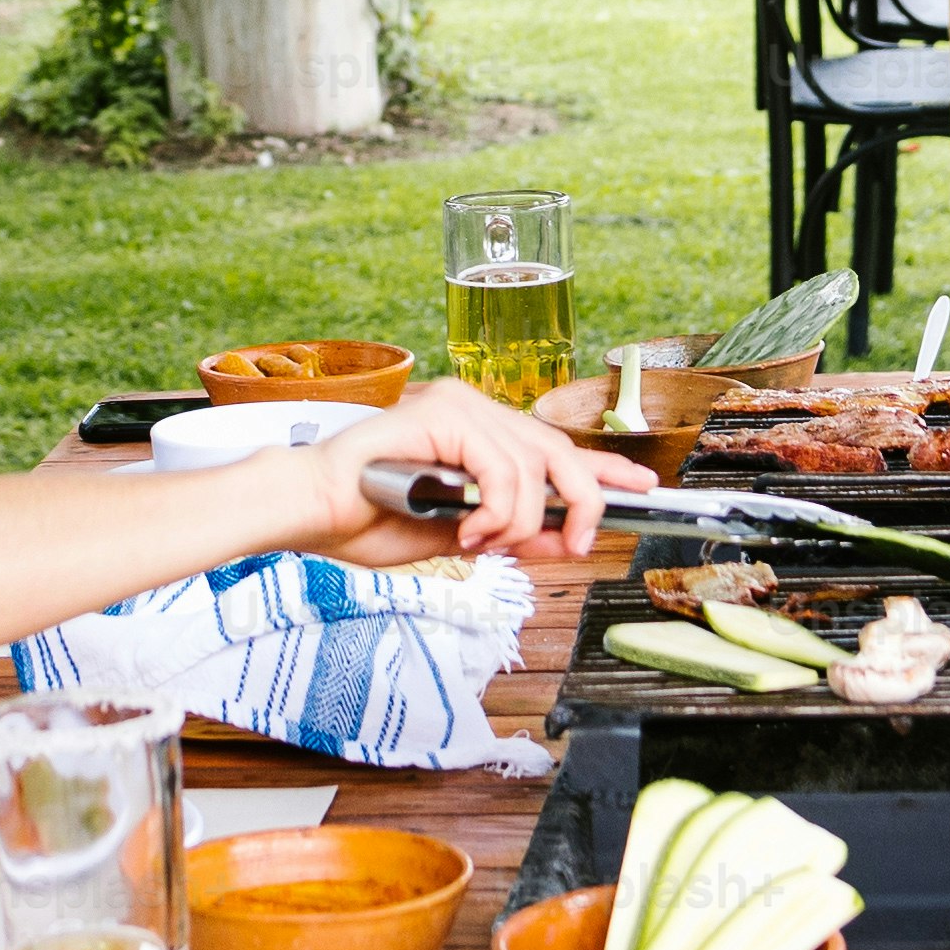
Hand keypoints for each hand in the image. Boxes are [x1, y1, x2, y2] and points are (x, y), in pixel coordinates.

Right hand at [297, 382, 612, 566]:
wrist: (311, 511)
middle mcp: (473, 410)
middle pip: (557, 451)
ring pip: (534, 465)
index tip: (639, 486)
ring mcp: (458, 406)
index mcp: (475, 435)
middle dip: (583, 499)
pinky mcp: (444, 413)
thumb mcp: (457, 538)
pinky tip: (471, 527)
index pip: (552, 449)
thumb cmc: (366, 522)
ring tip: (482, 541)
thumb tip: (561, 541)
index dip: (600, 469)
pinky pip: (502, 466)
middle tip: (579, 542)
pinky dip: (498, 506)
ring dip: (518, 519)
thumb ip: (508, 535)